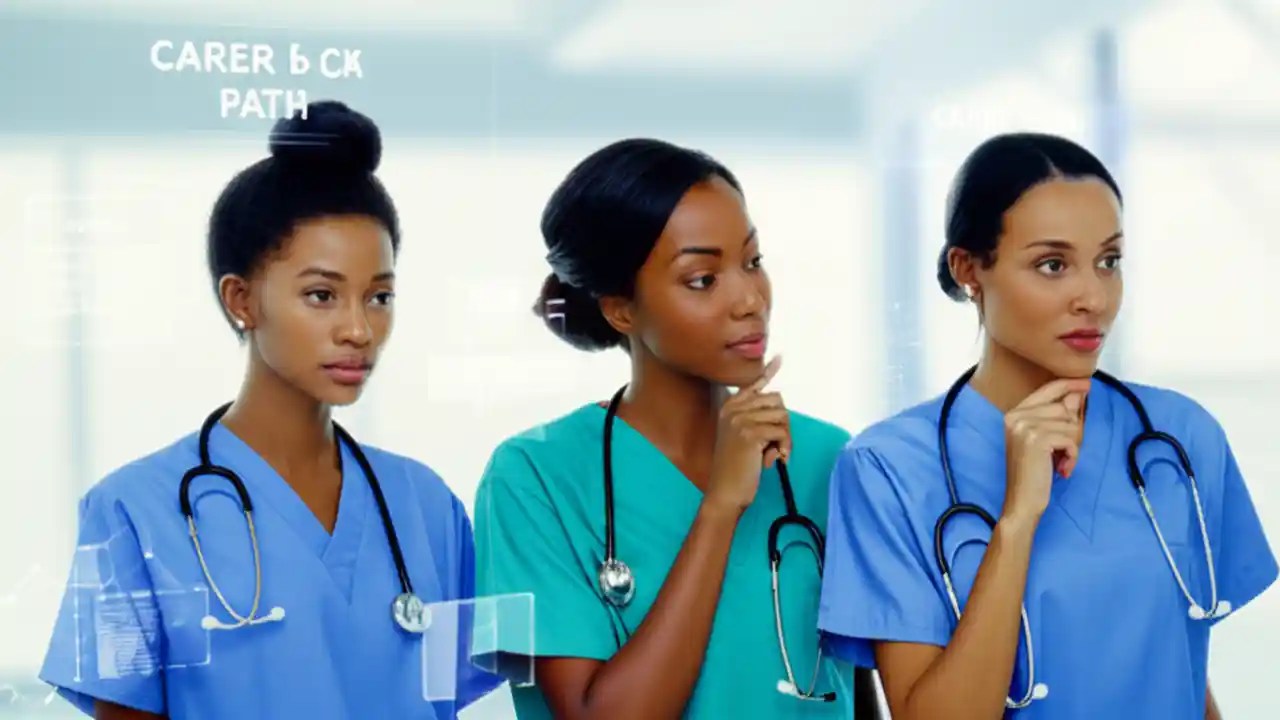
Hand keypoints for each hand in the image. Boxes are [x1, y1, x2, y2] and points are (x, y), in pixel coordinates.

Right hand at [704, 356, 790, 512]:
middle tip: (776, 446)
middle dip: (783, 425)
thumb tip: (778, 404)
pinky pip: (782, 432)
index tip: (780, 358)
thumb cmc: (737, 469)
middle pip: (777, 401)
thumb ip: (755, 419)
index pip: (753, 384)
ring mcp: (740, 419)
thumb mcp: (743, 438)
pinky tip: (772, 462)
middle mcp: (733, 409)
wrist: (725, 492)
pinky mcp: (750, 433)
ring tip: (773, 456)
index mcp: (730, 407)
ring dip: (785, 439)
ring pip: (782, 416)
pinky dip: (784, 449)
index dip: (768, 372)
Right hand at [1001, 378, 1090, 523]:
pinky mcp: (1037, 439)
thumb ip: (1056, 418)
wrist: (1021, 502)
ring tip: (1060, 462)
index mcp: (1014, 414)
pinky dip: (1072, 455)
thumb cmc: (1033, 474)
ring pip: (1070, 424)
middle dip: (1072, 430)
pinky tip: (1062, 468)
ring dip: (1073, 446)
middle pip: (1063, 408)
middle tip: (1063, 453)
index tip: (1086, 383)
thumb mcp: (1044, 442)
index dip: (1068, 385)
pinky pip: (1071, 438)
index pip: (1046, 390)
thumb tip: (1076, 396)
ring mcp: (1024, 427)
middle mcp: (1016, 416)